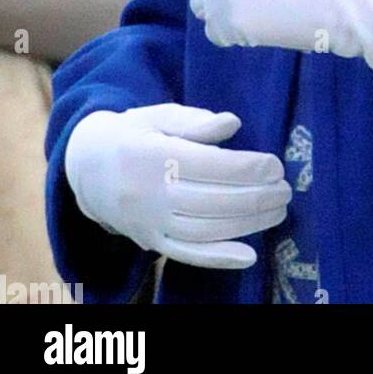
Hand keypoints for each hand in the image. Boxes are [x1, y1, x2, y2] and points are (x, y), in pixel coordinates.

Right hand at [64, 103, 291, 268]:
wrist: (87, 169)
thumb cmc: (133, 134)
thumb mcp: (158, 115)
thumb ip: (195, 121)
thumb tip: (233, 123)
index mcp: (153, 155)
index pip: (208, 166)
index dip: (246, 168)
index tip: (276, 165)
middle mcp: (150, 194)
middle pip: (210, 201)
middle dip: (254, 197)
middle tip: (286, 189)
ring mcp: (150, 223)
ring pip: (203, 230)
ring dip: (246, 225)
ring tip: (278, 212)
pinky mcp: (150, 241)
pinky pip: (186, 254)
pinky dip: (219, 258)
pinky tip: (250, 255)